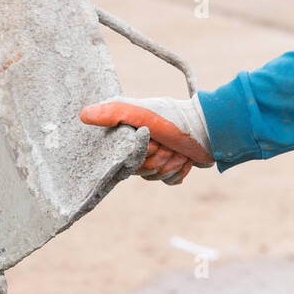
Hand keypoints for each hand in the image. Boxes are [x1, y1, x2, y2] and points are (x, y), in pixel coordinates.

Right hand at [80, 94, 213, 185]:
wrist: (210, 129)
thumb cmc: (174, 118)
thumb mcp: (141, 112)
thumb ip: (112, 113)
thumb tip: (82, 115)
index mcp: (129, 132)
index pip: (120, 159)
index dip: (137, 155)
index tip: (151, 141)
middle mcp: (140, 144)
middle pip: (138, 170)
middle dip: (156, 159)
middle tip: (167, 144)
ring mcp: (157, 156)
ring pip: (154, 176)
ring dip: (169, 164)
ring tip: (179, 150)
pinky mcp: (171, 166)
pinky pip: (167, 181)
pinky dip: (178, 172)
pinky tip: (185, 159)